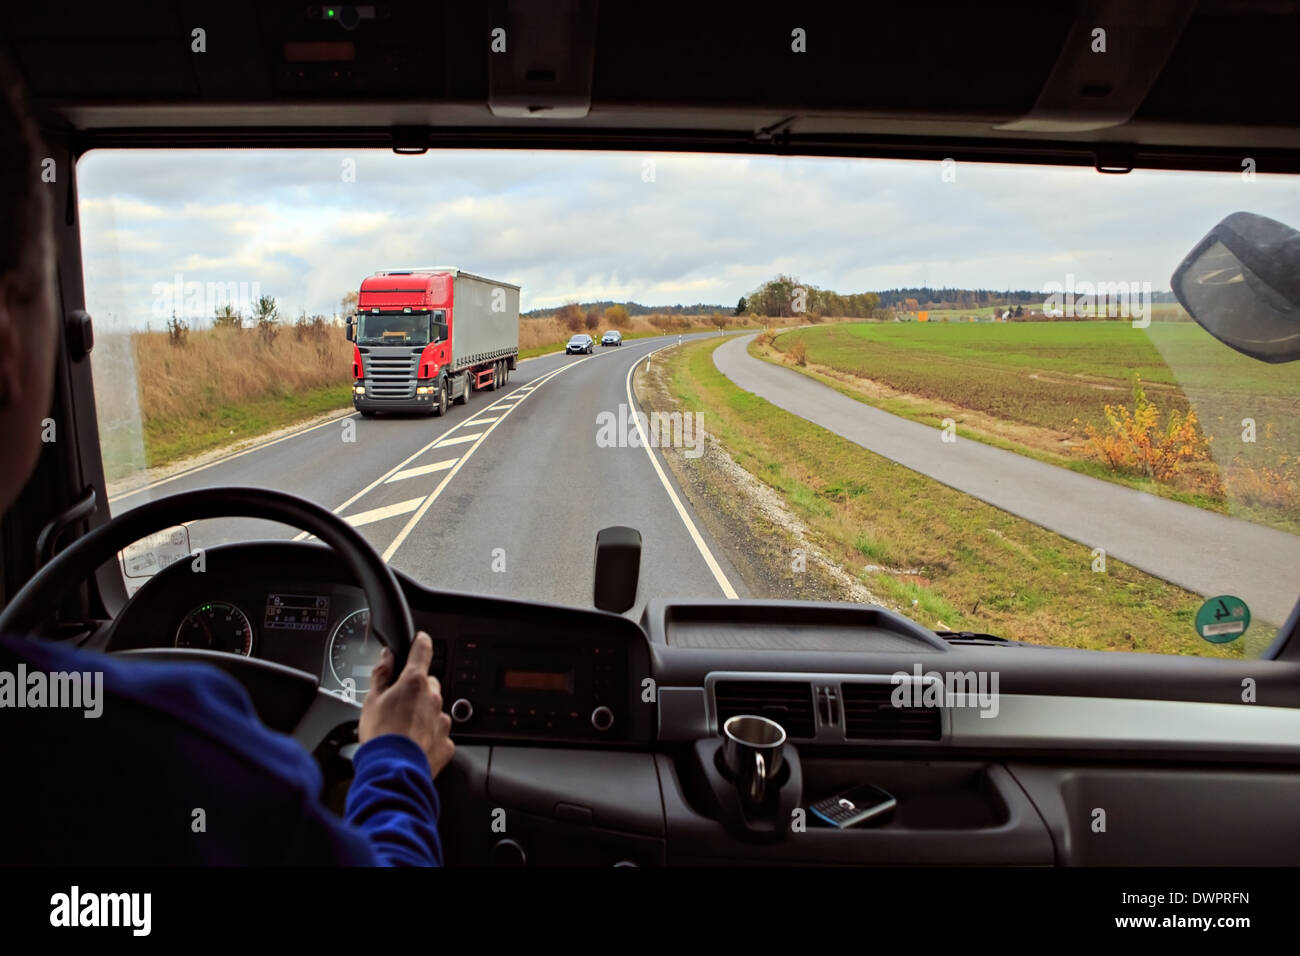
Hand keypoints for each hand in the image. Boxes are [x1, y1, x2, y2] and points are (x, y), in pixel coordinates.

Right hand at [358, 631, 454, 777]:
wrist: (391, 772)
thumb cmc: (379, 737)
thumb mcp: (370, 700)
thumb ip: (381, 675)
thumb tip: (386, 658)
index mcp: (414, 682)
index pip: (422, 650)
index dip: (420, 642)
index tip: (421, 640)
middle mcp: (433, 698)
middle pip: (428, 684)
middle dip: (416, 690)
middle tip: (398, 704)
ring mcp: (442, 720)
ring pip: (434, 709)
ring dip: (423, 714)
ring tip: (403, 729)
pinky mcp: (446, 742)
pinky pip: (439, 733)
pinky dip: (429, 736)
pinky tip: (413, 744)